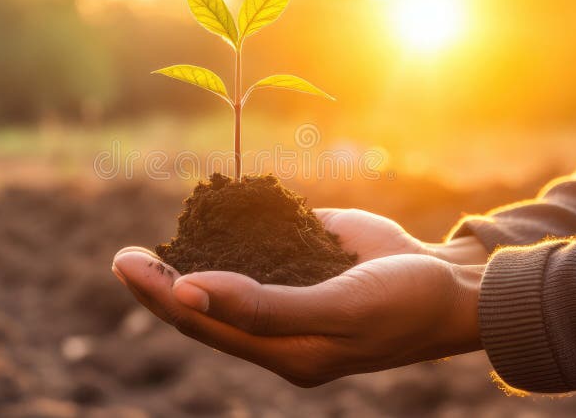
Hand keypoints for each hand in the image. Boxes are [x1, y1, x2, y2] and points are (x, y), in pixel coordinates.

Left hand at [112, 208, 485, 386]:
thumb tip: (188, 292)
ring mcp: (289, 299)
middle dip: (159, 285)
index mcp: (285, 350)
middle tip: (121, 257)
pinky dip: (227, 241)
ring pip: (224, 285)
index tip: (126, 263)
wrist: (454, 287)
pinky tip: (205, 225)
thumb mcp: (339, 308)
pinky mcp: (303, 270)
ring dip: (185, 265)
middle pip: (204, 311)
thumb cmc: (404, 302)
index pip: (206, 325)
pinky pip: (258, 258)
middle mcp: (278, 329)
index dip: (161, 296)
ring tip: (145, 250)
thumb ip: (264, 306)